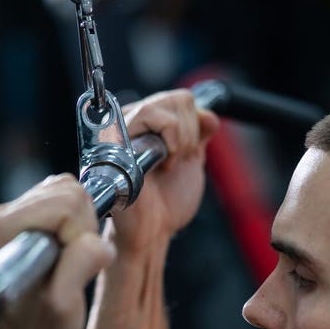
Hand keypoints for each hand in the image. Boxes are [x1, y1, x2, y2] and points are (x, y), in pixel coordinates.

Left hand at [0, 174, 115, 328]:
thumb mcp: (61, 311)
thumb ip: (77, 270)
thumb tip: (98, 246)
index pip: (65, 204)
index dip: (80, 238)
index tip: (70, 270)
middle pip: (69, 191)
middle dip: (82, 230)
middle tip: (71, 267)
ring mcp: (12, 214)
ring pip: (71, 192)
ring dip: (81, 230)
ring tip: (67, 265)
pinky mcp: (26, 217)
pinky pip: (68, 202)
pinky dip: (77, 229)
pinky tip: (64, 257)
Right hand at [109, 89, 219, 253]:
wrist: (152, 231)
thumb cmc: (166, 206)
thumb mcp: (191, 164)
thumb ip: (198, 137)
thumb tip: (210, 115)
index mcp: (150, 126)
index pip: (183, 100)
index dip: (195, 126)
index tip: (186, 155)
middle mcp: (136, 121)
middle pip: (180, 97)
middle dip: (189, 134)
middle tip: (175, 162)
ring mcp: (126, 125)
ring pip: (169, 103)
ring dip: (179, 140)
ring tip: (166, 165)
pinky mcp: (119, 133)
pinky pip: (153, 114)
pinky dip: (169, 141)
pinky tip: (159, 165)